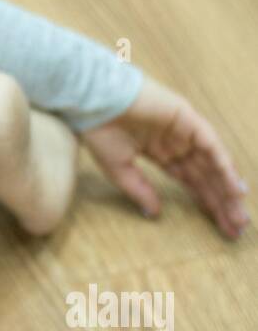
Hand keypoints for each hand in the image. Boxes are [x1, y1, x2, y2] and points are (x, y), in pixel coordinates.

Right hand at [81, 76, 248, 238]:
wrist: (91, 101)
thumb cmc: (99, 131)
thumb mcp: (119, 170)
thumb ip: (140, 190)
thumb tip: (155, 213)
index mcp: (160, 151)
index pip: (190, 180)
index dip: (205, 203)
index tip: (220, 228)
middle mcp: (176, 141)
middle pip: (205, 176)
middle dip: (221, 202)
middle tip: (237, 229)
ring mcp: (184, 129)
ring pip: (212, 163)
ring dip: (227, 189)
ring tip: (239, 216)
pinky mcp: (186, 117)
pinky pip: (210, 144)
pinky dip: (223, 165)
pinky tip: (233, 187)